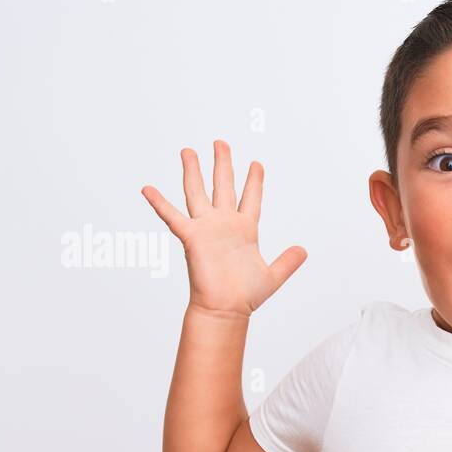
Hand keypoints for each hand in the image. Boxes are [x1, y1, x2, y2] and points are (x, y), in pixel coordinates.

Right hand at [141, 140, 306, 317]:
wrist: (226, 309)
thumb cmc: (245, 296)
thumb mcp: (274, 275)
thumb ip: (288, 260)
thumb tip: (303, 250)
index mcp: (245, 230)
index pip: (250, 198)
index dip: (254, 181)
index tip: (256, 163)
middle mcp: (224, 224)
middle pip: (223, 186)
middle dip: (223, 163)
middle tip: (220, 142)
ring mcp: (207, 229)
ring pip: (198, 192)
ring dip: (193, 171)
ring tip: (188, 151)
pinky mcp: (192, 237)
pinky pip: (173, 216)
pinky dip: (159, 203)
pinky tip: (148, 188)